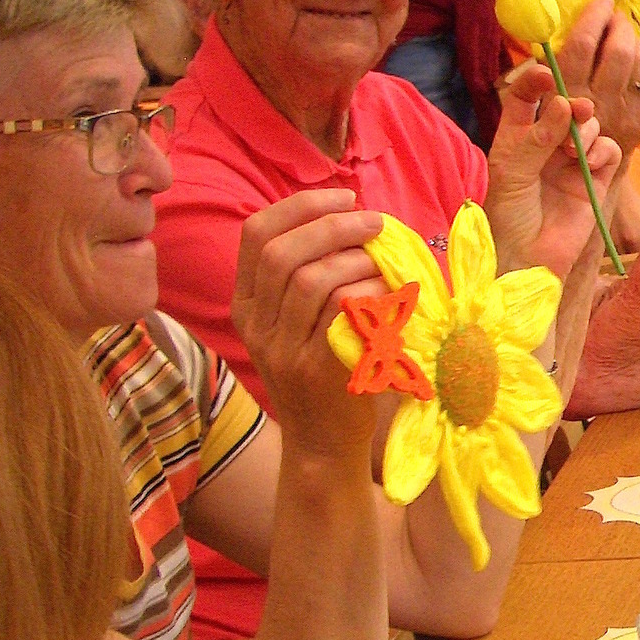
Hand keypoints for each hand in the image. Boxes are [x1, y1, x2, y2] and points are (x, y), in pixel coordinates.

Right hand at [232, 189, 390, 458]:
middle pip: (282, 252)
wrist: (323, 443)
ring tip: (387, 261)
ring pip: (312, 280)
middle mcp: (255, 325)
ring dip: (358, 259)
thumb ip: (314, 273)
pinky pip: (342, 314)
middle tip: (376, 222)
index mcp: (247, 304)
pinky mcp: (314, 370)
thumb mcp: (302, 322)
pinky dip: (372, 293)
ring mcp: (281, 350)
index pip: (256, 234)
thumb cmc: (327, 370)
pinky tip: (392, 295)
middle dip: (334, 225)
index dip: (300, 206)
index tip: (343, 196)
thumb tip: (357, 216)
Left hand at [485, 61, 622, 276]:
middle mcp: (546, 145)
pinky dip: (604, 151)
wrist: (527, 259)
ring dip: (586, 130)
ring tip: (574, 151)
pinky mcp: (597, 180)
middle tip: (575, 110)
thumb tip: (563, 103)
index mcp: (517, 138)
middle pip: (565, 108)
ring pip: (590, 127)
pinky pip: (610, 152)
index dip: (535, 82)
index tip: (546, 75)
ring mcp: (573, 162)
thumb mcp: (511, 172)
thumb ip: (536, 137)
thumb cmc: (507, 217)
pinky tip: (591, 164)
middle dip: (573, 104)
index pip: (525, 98)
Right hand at [553, 0, 639, 155]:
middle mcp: (600, 104)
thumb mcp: (543, 94)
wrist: (586, 165)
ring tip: (627, 36)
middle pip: (620, 50)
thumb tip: (562, 17)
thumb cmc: (560, 120)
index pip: (582, 44)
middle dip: (621, 24)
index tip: (602, 1)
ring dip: (636, 40)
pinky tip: (639, 59)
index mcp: (567, 93)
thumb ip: (550, 61)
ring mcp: (629, 113)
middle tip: (617, 16)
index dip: (595, 16)